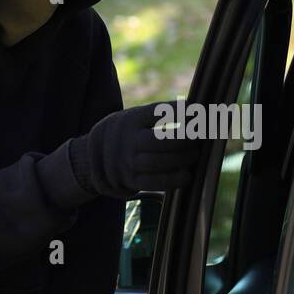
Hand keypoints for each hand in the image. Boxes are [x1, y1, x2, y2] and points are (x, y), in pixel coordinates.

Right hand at [70, 101, 201, 199]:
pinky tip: (187, 176)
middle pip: (161, 140)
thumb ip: (158, 115)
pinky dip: (173, 180)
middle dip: (186, 140)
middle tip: (200, 138)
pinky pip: (154, 182)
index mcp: (131, 120)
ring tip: (195, 155)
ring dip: (183, 159)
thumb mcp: (134, 117)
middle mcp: (128, 140)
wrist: (92, 156)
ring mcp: (128, 162)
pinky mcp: (131, 180)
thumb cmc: (126, 133)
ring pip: (159, 162)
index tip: (196, 110)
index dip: (178, 111)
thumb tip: (195, 110)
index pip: (157, 112)